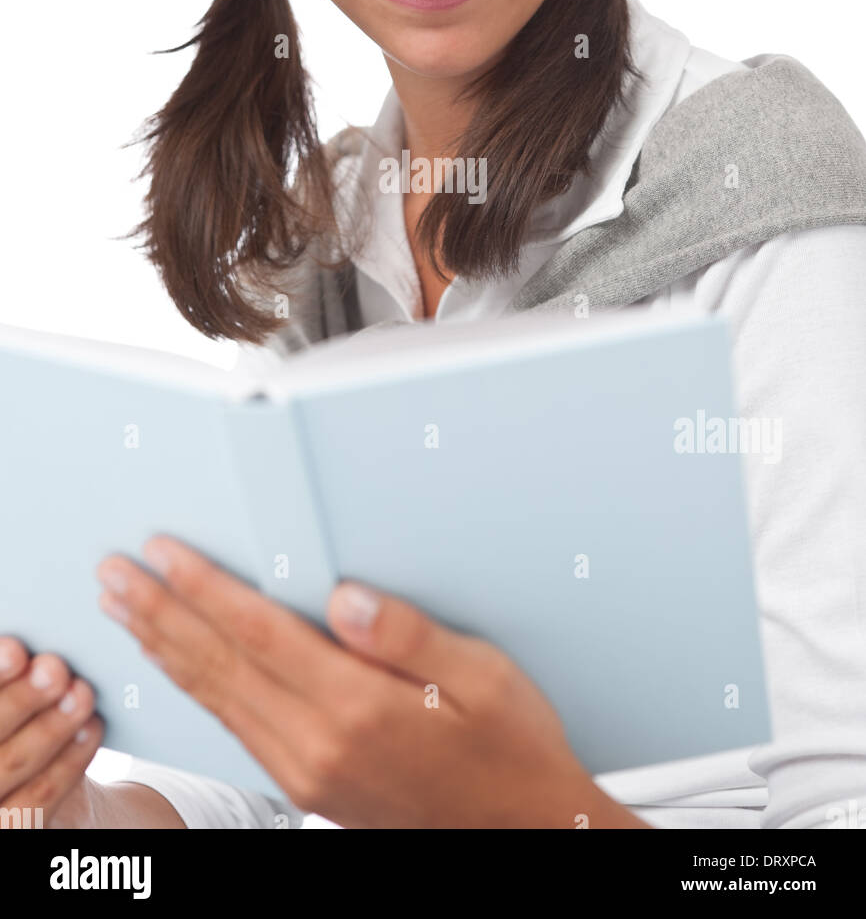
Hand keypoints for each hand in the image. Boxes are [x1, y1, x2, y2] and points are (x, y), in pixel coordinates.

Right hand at [0, 637, 103, 828]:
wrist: (19, 781)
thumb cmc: (10, 717)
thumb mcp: (6, 693)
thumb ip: (9, 678)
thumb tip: (30, 643)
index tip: (17, 650)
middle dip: (21, 700)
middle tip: (55, 668)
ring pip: (14, 765)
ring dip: (52, 726)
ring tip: (82, 692)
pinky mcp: (11, 829)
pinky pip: (40, 799)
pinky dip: (70, 760)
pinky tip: (91, 726)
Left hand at [95, 538, 594, 827]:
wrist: (517, 828)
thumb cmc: (507, 744)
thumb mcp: (482, 675)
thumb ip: (408, 634)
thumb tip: (343, 598)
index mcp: (358, 707)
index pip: (258, 632)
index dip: (204, 587)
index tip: (162, 552)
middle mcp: (317, 743)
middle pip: (218, 664)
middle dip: (159, 612)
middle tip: (114, 574)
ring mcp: (304, 771)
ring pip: (215, 698)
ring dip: (164, 647)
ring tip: (125, 611)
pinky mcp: (304, 785)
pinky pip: (232, 726)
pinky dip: (194, 687)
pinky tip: (178, 663)